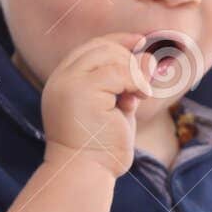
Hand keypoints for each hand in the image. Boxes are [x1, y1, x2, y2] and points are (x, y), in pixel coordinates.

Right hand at [39, 33, 162, 176]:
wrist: (85, 170)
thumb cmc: (102, 145)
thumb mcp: (116, 108)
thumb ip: (125, 84)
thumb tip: (148, 59)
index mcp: (66, 80)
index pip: (93, 47)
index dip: (120, 41)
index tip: (141, 42)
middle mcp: (63, 77)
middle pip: (103, 47)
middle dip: (131, 60)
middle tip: (143, 85)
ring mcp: (69, 82)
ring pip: (111, 55)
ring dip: (135, 73)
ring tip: (139, 96)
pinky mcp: (81, 90)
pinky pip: (118, 72)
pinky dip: (135, 82)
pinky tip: (135, 101)